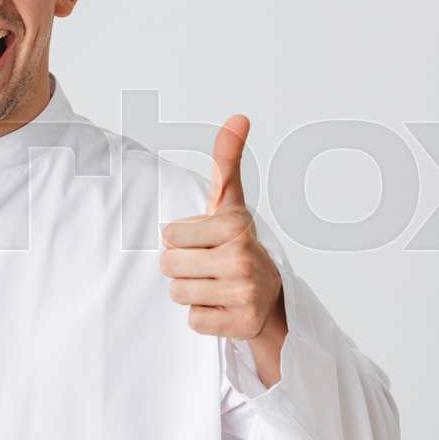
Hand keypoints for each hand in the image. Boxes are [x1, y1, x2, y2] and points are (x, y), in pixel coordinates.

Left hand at [160, 115, 285, 350]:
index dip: (180, 240)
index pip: (168, 235)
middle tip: (208, 266)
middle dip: (182, 267)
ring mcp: (245, 292)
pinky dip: (203, 318)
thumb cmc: (236, 244)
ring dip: (190, 293)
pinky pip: (193, 321)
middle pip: (168, 266)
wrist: (270, 299)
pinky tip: (223, 308)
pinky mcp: (241, 324)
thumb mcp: (230, 203)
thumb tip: (238, 115)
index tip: (206, 240)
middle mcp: (243, 257)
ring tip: (215, 286)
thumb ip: (227, 160)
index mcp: (235, 225)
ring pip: (178, 294)